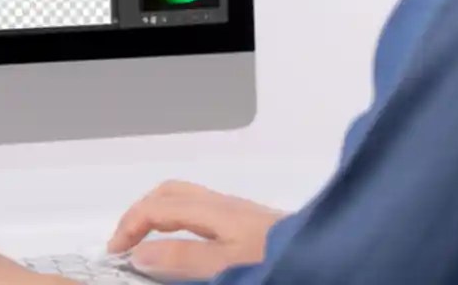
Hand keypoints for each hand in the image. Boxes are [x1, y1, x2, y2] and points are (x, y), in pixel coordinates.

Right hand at [107, 180, 285, 281]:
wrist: (341, 258)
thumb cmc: (286, 259)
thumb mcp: (227, 265)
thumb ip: (184, 260)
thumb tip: (142, 253)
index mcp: (217, 211)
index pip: (157, 207)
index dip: (129, 226)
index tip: (116, 252)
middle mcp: (228, 206)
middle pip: (171, 192)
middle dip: (141, 211)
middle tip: (125, 240)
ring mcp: (244, 214)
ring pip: (190, 199)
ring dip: (162, 214)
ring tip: (150, 241)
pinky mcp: (257, 225)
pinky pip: (207, 211)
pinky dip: (184, 222)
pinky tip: (189, 244)